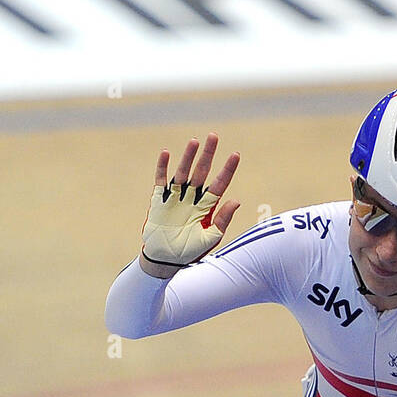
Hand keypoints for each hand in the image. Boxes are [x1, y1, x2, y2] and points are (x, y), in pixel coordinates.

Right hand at [140, 134, 240, 274]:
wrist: (165, 260)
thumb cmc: (189, 252)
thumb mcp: (211, 238)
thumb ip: (222, 219)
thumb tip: (236, 200)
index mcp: (207, 207)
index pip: (220, 184)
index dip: (227, 169)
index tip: (235, 155)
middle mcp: (192, 198)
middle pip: (202, 171)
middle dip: (208, 154)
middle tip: (214, 136)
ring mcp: (176, 197)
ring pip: (183, 172)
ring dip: (189, 157)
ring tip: (195, 142)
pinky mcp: (160, 199)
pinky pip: (161, 179)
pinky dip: (163, 166)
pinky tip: (167, 153)